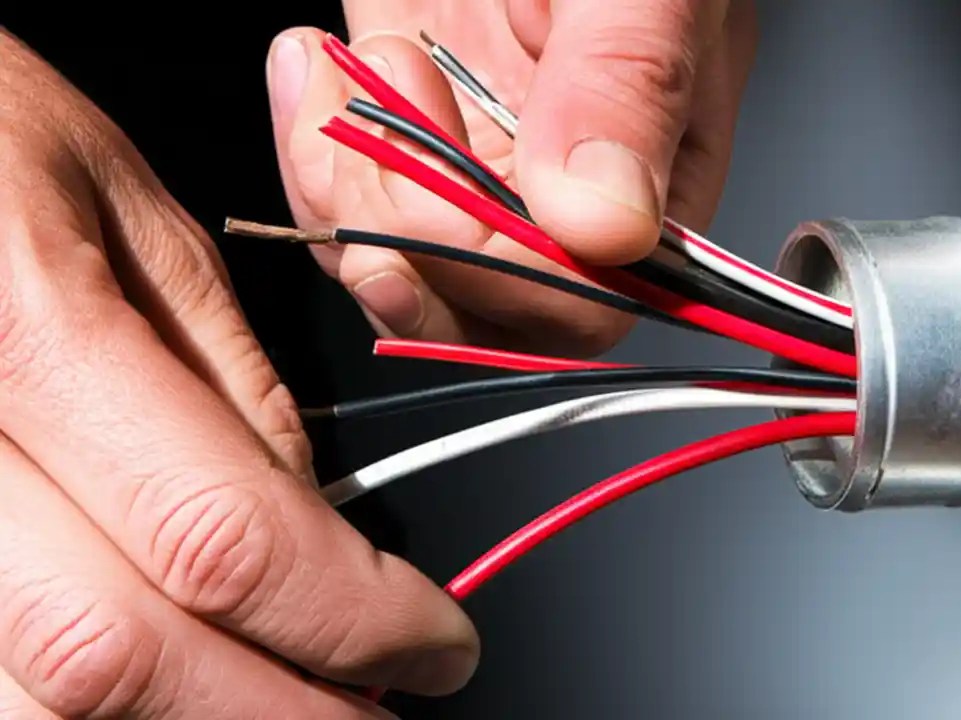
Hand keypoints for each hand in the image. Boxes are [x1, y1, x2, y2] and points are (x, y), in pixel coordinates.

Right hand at [0, 33, 476, 717]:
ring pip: (35, 703)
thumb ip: (227, 382)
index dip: (353, 615)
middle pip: (115, 657)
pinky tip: (182, 684)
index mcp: (18, 331)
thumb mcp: (132, 215)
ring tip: (292, 700)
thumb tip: (317, 524)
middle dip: (282, 711)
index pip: (221, 534)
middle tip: (382, 709)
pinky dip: (94, 707)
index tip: (435, 642)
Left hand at [267, 0, 757, 354]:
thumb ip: (631, 84)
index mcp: (660, 174)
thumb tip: (605, 224)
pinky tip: (315, 66)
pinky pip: (353, 196)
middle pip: (484, 305)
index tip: (452, 199)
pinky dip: (311, 148)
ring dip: (352, 186)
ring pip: (405, 262)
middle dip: (414, 238)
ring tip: (367, 62)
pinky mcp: (415, 125)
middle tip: (399, 118)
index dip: (506, 279)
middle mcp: (571, 188)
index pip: (588, 300)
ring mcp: (487, 160)